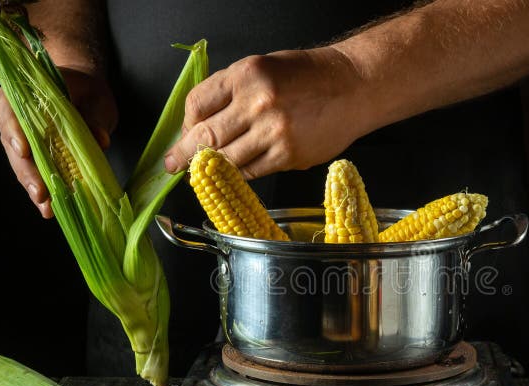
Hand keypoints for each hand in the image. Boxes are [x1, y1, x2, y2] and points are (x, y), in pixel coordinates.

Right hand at [0, 68, 117, 217]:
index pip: (10, 111)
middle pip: (14, 147)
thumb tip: (101, 140)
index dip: (15, 131)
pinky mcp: (38, 158)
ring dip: (35, 188)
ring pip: (23, 166)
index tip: (24, 150)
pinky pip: (37, 175)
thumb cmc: (87, 90)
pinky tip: (51, 209)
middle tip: (41, 194)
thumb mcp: (94, 98)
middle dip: (28, 173)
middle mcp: (15, 120)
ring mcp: (24, 141)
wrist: (87, 92)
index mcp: (22, 95)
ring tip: (47, 208)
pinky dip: (46, 192)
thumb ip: (94, 118)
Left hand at [165, 47, 364, 178]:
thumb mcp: (264, 68)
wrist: (354, 87)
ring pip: (227, 159)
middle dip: (185, 155)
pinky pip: (252, 172)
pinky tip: (236, 171)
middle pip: (206, 136)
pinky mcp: (289, 156)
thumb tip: (201, 123)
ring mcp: (274, 132)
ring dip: (211, 169)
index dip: (186, 125)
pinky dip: (239, 174)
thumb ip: (232, 92)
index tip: (185, 135)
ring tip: (202, 172)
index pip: (198, 104)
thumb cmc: (309, 76)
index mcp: (246, 75)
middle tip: (174, 164)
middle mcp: (257, 103)